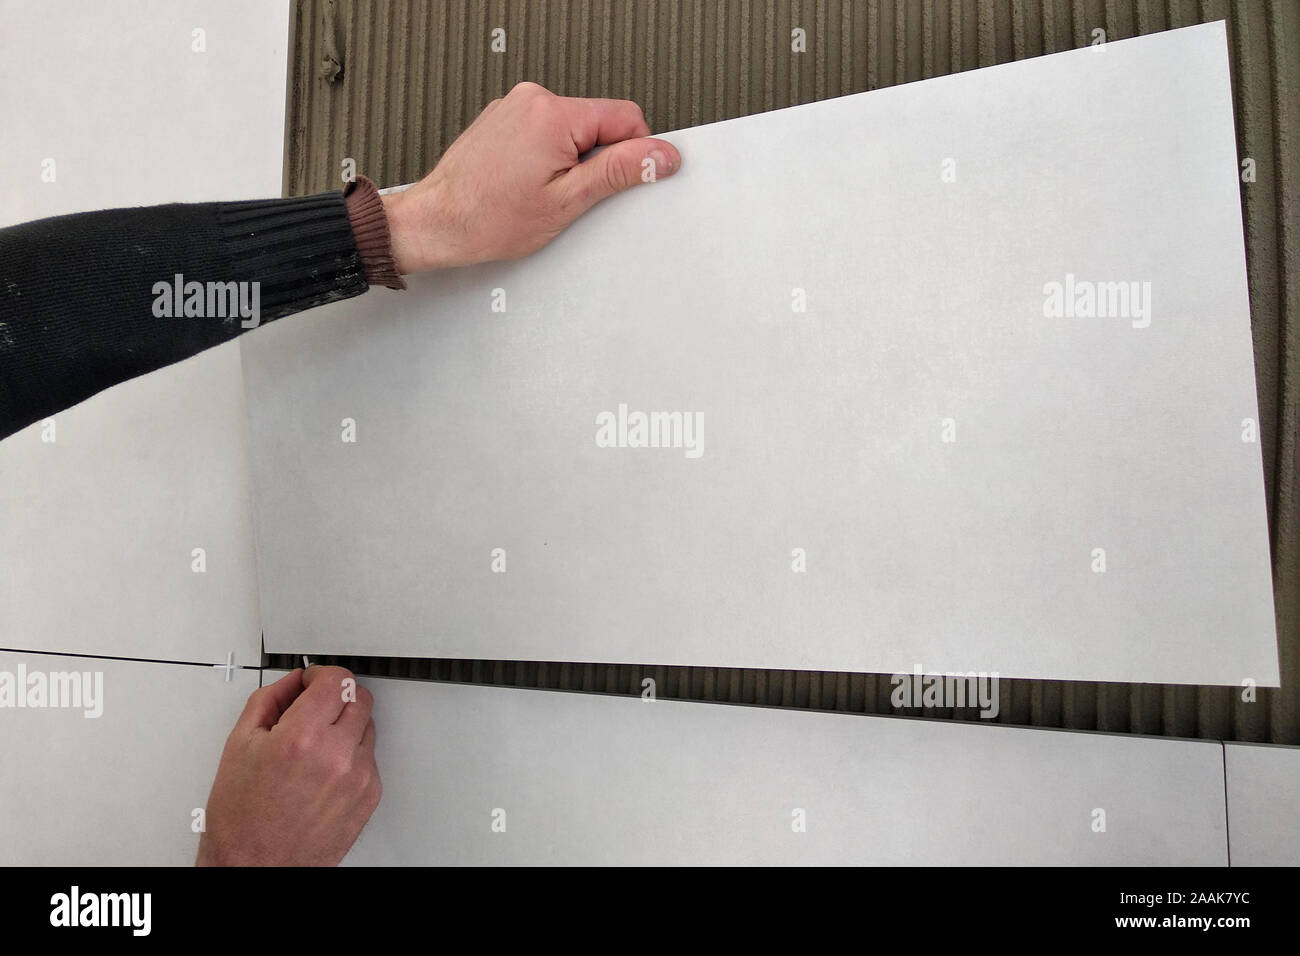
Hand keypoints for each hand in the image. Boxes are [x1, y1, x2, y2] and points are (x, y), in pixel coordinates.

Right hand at [195, 666, 379, 866]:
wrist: (254, 868)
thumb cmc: (241, 820)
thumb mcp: (239, 746)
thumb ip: (269, 701)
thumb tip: (292, 682)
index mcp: (302, 739)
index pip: (336, 680)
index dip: (321, 674)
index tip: (312, 681)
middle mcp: (336, 756)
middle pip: (359, 698)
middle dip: (335, 696)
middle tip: (314, 708)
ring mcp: (358, 778)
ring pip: (367, 726)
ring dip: (345, 726)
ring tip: (313, 747)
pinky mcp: (369, 796)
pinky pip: (370, 758)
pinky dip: (351, 756)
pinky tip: (323, 771)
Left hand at [382, 81, 680, 272]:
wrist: (436, 223)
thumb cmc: (487, 219)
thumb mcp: (567, 201)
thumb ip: (619, 172)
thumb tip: (660, 155)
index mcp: (553, 114)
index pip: (626, 117)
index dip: (632, 154)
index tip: (622, 181)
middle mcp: (532, 100)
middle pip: (598, 122)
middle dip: (596, 160)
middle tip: (572, 195)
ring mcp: (514, 106)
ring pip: (573, 129)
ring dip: (570, 161)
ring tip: (542, 192)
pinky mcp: (503, 119)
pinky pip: (546, 132)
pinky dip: (547, 158)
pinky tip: (527, 185)